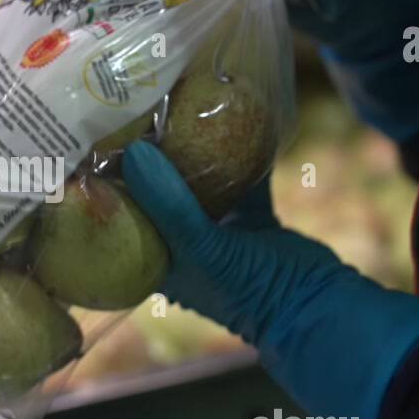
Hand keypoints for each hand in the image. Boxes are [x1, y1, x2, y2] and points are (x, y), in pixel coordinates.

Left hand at [123, 141, 418, 418]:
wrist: (318, 306)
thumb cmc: (249, 288)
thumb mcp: (202, 247)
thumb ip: (170, 204)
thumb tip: (135, 152)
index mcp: (158, 262)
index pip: (122, 217)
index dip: (109, 184)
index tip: (100, 141)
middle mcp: (182, 247)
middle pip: (158, 196)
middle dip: (151, 161)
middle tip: (138, 114)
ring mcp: (219, 233)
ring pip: (199, 186)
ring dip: (193, 155)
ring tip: (176, 112)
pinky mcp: (252, 220)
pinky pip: (240, 183)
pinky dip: (239, 159)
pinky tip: (235, 125)